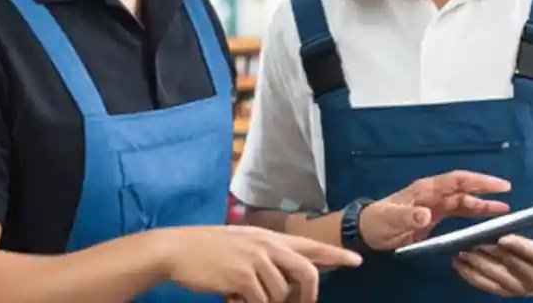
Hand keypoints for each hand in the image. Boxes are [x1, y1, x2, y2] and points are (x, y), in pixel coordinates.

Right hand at [159, 225, 360, 302]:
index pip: (310, 244)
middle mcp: (266, 244)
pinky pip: (261, 302)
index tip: (357, 261)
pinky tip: (232, 299)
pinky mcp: (242, 276)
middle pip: (307, 272)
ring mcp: (255, 259)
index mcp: (268, 237)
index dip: (335, 254)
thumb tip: (288, 278)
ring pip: (280, 294)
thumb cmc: (206, 251)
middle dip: (306, 296)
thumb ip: (266, 256)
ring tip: (241, 297)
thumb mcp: (241, 245)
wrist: (176, 249)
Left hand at [360, 170, 511, 250]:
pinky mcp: (434, 217)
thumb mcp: (391, 220)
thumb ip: (409, 216)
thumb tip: (427, 214)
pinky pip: (458, 211)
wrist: (367, 232)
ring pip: (463, 200)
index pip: (456, 180)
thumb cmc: (378, 222)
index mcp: (425, 189)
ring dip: (482, 204)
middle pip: (464, 188)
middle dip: (485, 188)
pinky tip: (485, 219)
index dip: (477, 181)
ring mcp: (434, 205)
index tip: (498, 185)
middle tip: (508, 192)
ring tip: (504, 210)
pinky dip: (472, 213)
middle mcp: (433, 194)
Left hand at [452, 222, 532, 297]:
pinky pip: (491, 287)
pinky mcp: (513, 292)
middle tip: (470, 241)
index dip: (519, 246)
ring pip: (498, 278)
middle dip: (489, 253)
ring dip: (477, 266)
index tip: (503, 237)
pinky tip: (459, 267)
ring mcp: (524, 289)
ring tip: (459, 253)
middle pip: (512, 266)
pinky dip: (474, 278)